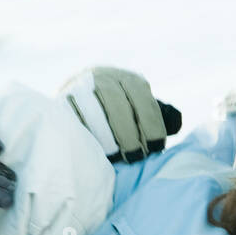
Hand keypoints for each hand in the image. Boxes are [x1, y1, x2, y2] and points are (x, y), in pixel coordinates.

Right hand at [59, 67, 182, 162]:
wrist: (71, 102)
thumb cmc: (113, 114)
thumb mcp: (136, 107)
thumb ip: (156, 115)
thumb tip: (175, 123)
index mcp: (126, 78)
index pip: (142, 97)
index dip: (152, 123)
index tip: (156, 147)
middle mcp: (102, 77)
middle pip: (116, 103)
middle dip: (128, 133)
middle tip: (136, 157)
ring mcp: (78, 88)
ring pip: (92, 111)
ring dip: (105, 138)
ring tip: (115, 158)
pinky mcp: (59, 102)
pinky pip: (71, 120)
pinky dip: (83, 136)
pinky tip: (92, 152)